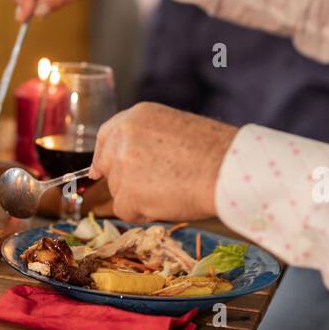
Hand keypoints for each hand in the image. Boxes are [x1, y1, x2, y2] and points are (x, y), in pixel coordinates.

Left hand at [89, 102, 238, 222]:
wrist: (228, 170)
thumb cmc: (215, 152)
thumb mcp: (175, 128)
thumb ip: (147, 139)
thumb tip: (131, 161)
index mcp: (137, 116)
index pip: (106, 135)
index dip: (103, 156)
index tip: (99, 170)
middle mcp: (124, 136)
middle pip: (108, 166)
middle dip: (124, 181)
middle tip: (152, 188)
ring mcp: (123, 163)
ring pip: (119, 191)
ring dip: (140, 198)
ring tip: (173, 189)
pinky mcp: (127, 192)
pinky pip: (125, 210)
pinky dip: (144, 213)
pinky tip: (167, 203)